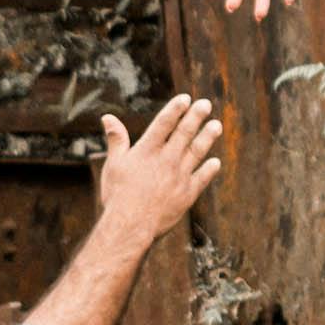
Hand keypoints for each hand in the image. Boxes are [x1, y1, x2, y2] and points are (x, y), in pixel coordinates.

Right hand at [85, 94, 225, 253]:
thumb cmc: (117, 195)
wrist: (131, 226)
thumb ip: (116, 140)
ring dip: (207, 137)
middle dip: (196, 117)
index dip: (175, 109)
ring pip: (197, 152)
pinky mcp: (187, 194)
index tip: (185, 98)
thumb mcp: (114, 164)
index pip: (164, 123)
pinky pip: (202, 178)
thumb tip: (107, 117)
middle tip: (205, 104)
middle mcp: (166, 159)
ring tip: (216, 125)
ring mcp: (179, 176)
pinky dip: (209, 169)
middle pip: (184, 133)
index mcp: (147, 150)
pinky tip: (215, 161)